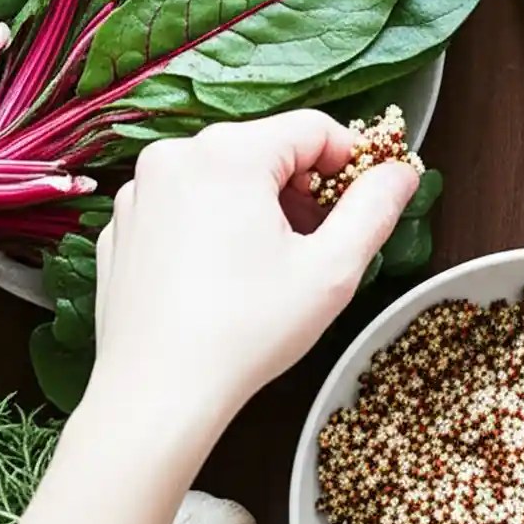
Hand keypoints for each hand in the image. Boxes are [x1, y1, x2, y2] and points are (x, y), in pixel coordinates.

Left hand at [87, 109, 419, 413]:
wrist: (157, 394)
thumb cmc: (246, 333)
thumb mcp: (333, 269)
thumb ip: (375, 208)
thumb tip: (401, 172)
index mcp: (228, 154)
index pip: (314, 129)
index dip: (351, 163)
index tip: (363, 205)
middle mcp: (175, 156)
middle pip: (266, 149)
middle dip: (303, 190)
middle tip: (319, 246)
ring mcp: (140, 192)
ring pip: (225, 176)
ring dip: (260, 207)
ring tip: (272, 267)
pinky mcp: (123, 226)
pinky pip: (186, 205)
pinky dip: (214, 226)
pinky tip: (225, 279)